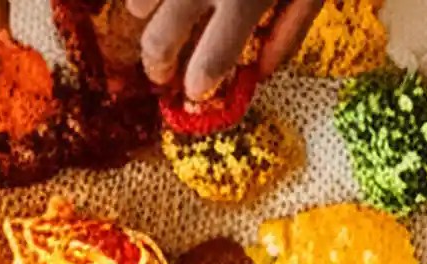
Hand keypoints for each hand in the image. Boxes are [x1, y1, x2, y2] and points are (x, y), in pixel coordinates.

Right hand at [129, 0, 322, 99]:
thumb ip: (290, 32)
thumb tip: (259, 75)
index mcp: (244, 0)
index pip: (211, 61)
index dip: (199, 86)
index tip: (196, 92)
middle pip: (159, 41)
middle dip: (157, 65)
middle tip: (163, 73)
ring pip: (136, 4)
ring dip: (145, 15)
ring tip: (163, 13)